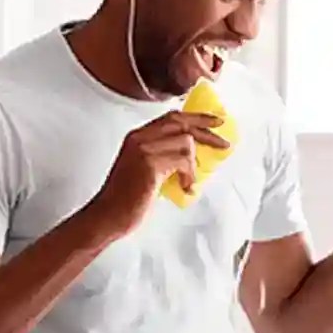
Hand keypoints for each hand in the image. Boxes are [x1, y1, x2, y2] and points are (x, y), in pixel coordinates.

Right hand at [87, 111, 230, 236]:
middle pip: (181, 122)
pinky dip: (189, 175)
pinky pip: (183, 161)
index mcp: (137, 137)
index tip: (214, 121)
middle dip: (206, 132)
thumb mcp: (144, 169)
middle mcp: (139, 138)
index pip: (171, 118)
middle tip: (223, 142)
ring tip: (189, 180)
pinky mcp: (150, 164)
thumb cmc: (125, 199)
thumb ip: (163, 157)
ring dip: (194, 164)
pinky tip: (185, 187)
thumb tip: (192, 156)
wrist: (108, 215)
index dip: (196, 117)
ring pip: (185, 142)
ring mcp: (143, 150)